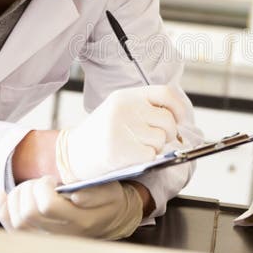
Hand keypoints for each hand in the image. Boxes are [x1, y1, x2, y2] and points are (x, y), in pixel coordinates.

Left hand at [0, 176, 143, 239]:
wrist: (108, 219)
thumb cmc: (108, 202)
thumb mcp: (111, 192)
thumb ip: (96, 193)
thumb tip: (75, 196)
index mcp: (79, 221)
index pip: (47, 206)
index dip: (43, 187)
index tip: (52, 180)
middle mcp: (60, 234)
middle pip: (27, 213)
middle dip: (28, 189)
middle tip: (41, 182)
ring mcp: (47, 238)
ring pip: (16, 220)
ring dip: (17, 196)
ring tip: (31, 187)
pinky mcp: (37, 237)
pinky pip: (10, 228)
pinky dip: (2, 209)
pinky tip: (4, 194)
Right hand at [56, 85, 183, 182]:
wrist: (71, 153)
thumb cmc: (102, 133)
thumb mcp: (120, 110)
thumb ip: (145, 109)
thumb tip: (177, 120)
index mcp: (126, 96)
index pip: (165, 93)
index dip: (179, 107)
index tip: (181, 119)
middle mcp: (125, 109)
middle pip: (167, 120)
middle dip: (169, 133)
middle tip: (156, 139)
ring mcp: (121, 128)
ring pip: (160, 139)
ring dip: (156, 147)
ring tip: (138, 147)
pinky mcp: (120, 150)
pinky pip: (151, 155)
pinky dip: (147, 158)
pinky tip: (132, 156)